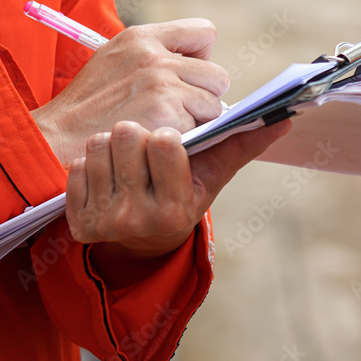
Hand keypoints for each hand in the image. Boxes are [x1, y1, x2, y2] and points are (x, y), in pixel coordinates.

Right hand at [31, 20, 229, 163]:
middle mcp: (155, 57)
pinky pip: (200, 127)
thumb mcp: (114, 60)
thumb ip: (155, 55)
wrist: (57, 137)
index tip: (187, 75)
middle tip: (178, 110)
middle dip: (204, 95)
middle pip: (217, 75)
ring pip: (213, 104)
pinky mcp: (166, 114)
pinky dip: (185, 138)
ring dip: (196, 119)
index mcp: (142, 37)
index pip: (204, 31)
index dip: (202, 57)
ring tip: (163, 125)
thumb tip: (199, 67)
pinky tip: (156, 138)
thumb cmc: (88, 105)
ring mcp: (162, 85)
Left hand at [65, 119, 291, 273]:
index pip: (164, 141)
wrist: (144, 241)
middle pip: (127, 134)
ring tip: (126, 160)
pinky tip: (107, 177)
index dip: (167, 134)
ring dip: (113, 145)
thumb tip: (282, 120)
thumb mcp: (213, 176)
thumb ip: (242, 145)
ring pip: (99, 144)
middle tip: (144, 146)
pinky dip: (91, 164)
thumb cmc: (184, 195)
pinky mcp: (78, 221)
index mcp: (175, 208)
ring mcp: (104, 222)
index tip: (169, 141)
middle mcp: (138, 220)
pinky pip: (77, 165)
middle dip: (138, 132)